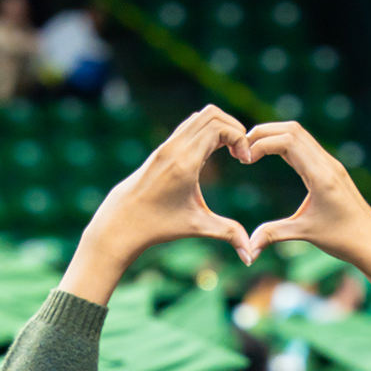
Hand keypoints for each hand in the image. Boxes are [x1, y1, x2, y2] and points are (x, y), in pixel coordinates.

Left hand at [61, 105, 251, 304]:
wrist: (120, 222)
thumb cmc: (157, 226)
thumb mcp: (196, 227)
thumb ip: (228, 234)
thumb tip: (251, 256)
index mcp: (184, 162)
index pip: (218, 127)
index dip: (239, 138)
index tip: (245, 160)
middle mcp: (174, 148)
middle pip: (211, 114)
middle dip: (234, 128)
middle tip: (242, 153)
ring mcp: (166, 145)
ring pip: (199, 117)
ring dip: (220, 128)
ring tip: (230, 153)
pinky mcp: (161, 149)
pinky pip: (189, 127)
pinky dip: (206, 132)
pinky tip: (212, 157)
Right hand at [247, 121, 370, 350]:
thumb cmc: (343, 239)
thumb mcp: (305, 234)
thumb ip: (273, 235)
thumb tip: (247, 250)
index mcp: (321, 175)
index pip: (288, 140)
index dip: (261, 143)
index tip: (244, 159)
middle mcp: (328, 164)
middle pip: (292, 129)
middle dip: (263, 133)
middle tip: (241, 148)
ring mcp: (332, 165)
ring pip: (300, 135)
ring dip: (275, 136)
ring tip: (252, 150)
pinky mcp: (332, 171)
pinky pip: (307, 147)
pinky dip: (286, 144)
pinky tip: (273, 155)